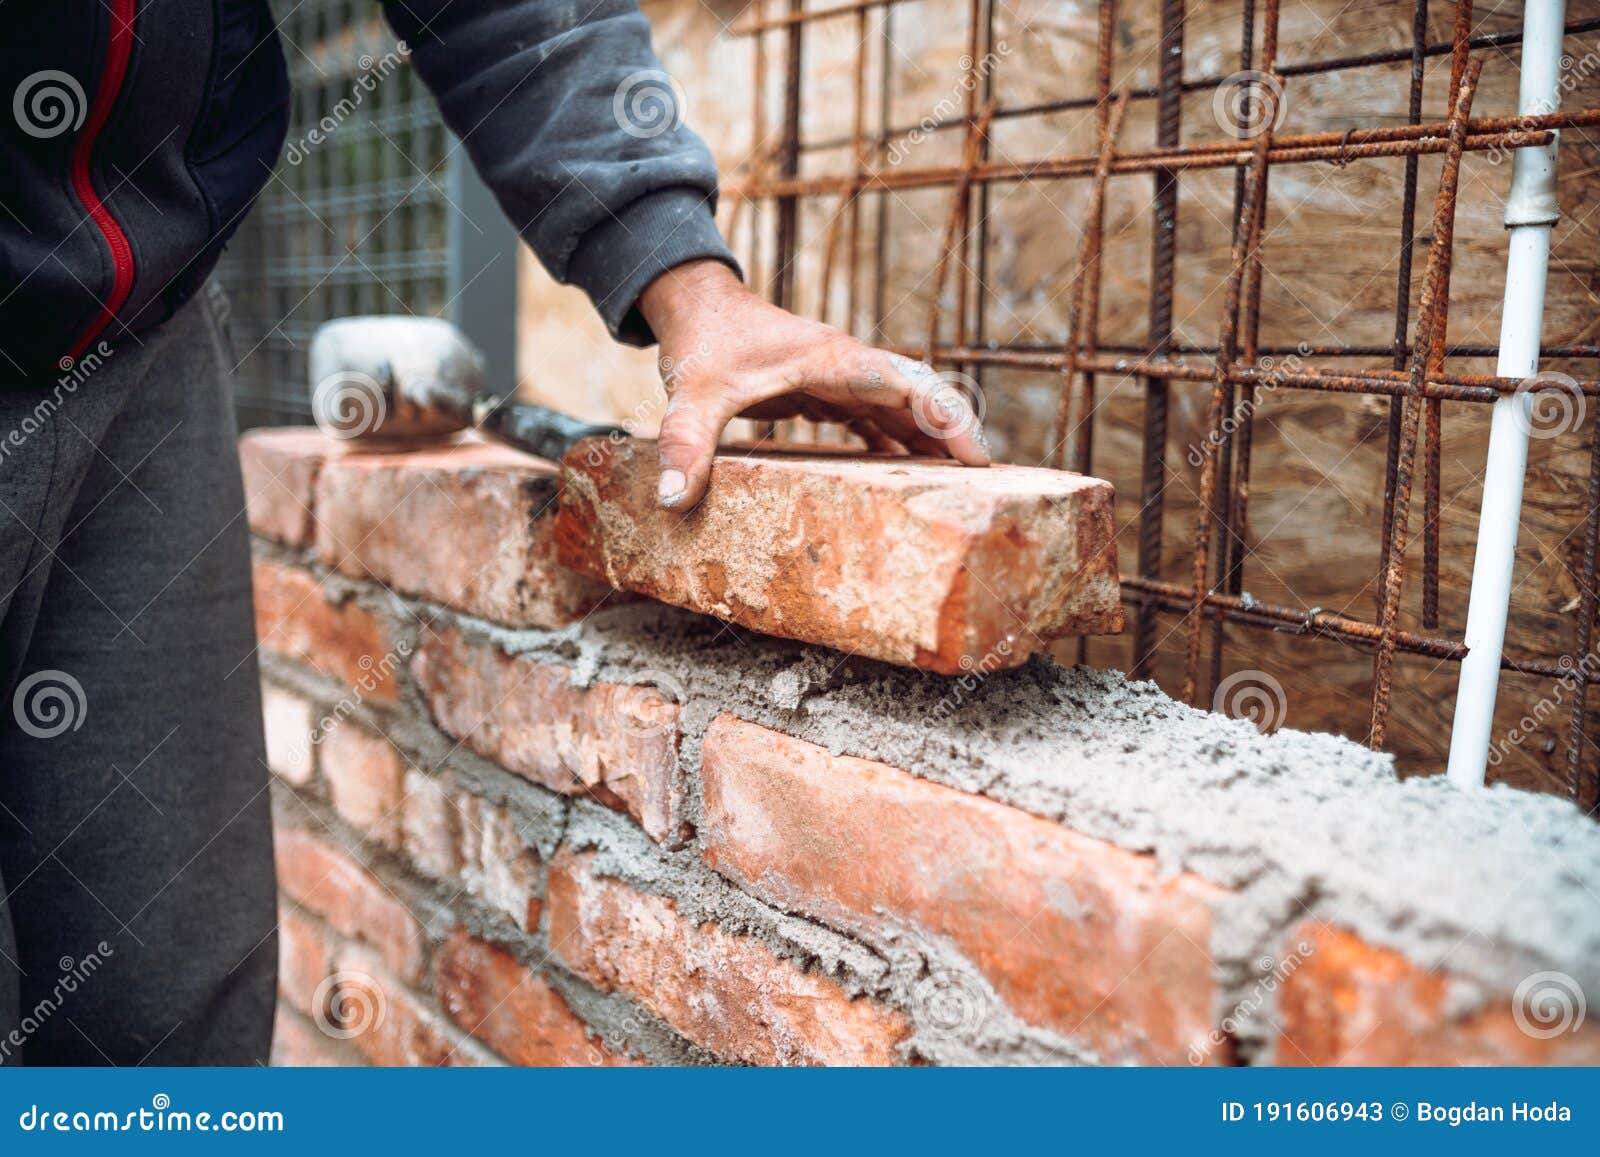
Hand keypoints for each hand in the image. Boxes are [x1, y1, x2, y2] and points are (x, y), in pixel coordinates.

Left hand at [637, 260, 989, 508]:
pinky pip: (875, 416)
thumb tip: (674, 500)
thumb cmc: (701, 341)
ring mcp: (839, 375)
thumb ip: (686, 443)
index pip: (904, 384)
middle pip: (917, 395)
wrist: (694, 303)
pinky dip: (895, 442)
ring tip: (961, 486)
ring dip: (930, 441)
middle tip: (986, 482)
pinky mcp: (826, 388)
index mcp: (830, 360)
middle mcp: (846, 365)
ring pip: (901, 407)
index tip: (973, 456)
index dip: (943, 418)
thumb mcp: (691, 394)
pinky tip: (905, 475)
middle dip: (954, 434)